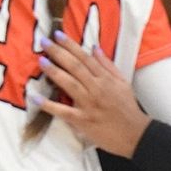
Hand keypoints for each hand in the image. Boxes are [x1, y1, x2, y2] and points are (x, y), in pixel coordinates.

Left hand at [32, 31, 149, 157]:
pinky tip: (35, 97)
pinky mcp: (82, 120)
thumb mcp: (122, 83)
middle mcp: (96, 88)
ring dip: (54, 72)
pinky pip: (63, 111)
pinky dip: (49, 105)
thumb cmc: (128, 108)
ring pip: (69, 84)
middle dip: (58, 53)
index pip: (85, 58)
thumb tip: (94, 48)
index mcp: (105, 79)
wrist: (135, 134)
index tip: (58, 35)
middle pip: (75, 67)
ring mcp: (89, 104)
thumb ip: (108, 65)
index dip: (70, 45)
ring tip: (41, 61)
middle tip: (44, 42)